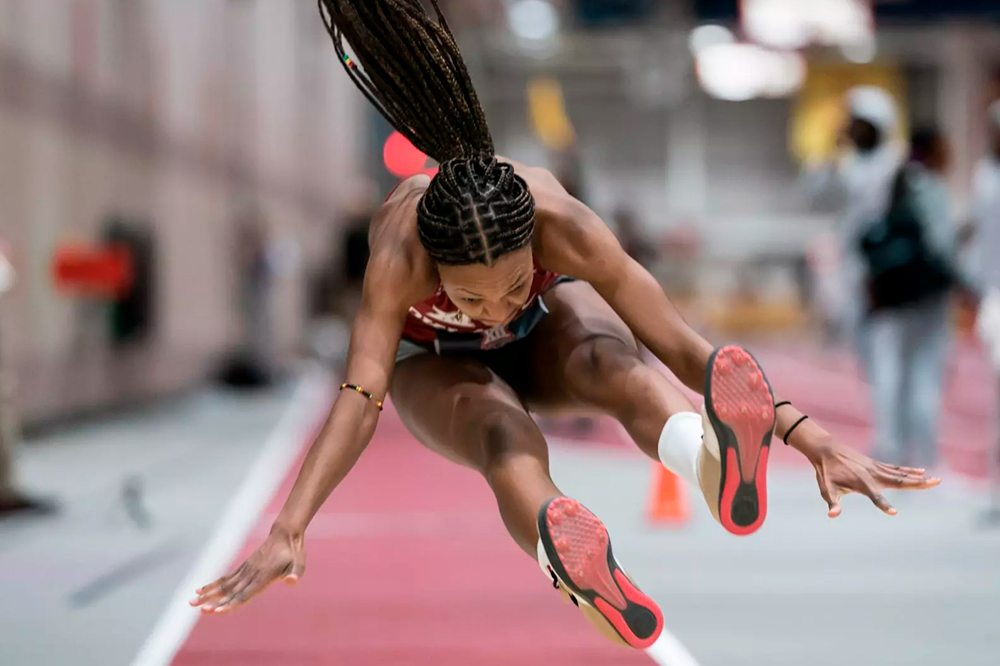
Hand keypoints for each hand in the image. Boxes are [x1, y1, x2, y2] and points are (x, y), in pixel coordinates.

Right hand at [190, 527, 304, 613]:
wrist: (285, 535)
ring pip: (224, 585)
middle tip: (200, 610)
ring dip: (208, 595)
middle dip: (214, 602)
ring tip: (191, 603)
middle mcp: (251, 574)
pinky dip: (213, 585)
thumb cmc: (294, 553)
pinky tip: (200, 591)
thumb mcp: (299, 564)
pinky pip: (226, 578)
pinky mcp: (243, 568)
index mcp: (263, 577)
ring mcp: (246, 570)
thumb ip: (295, 574)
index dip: (231, 603)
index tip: (218, 611)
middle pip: (231, 592)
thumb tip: (292, 582)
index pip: (245, 594)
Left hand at [804, 436, 940, 517]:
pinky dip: (908, 470)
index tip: (894, 512)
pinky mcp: (876, 464)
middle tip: (936, 483)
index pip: (874, 497)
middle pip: (898, 481)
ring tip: (936, 480)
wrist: (826, 450)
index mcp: (861, 483)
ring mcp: (876, 468)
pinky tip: (921, 472)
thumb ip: (832, 502)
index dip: (883, 505)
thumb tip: (832, 515)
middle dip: (917, 484)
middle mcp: (872, 475)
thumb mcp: (826, 489)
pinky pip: (895, 468)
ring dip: (918, 478)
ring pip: (901, 474)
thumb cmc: (826, 472)